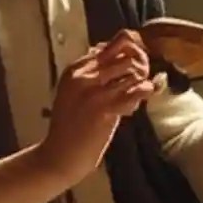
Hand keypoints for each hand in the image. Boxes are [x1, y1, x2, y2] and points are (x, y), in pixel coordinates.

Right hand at [34, 30, 154, 184]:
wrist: (59, 156)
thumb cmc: (71, 126)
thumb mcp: (75, 92)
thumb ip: (92, 74)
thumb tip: (114, 55)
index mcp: (76, 69)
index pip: (112, 45)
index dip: (131, 54)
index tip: (132, 71)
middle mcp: (84, 75)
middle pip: (126, 54)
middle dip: (140, 67)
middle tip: (138, 84)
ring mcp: (93, 91)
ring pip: (134, 71)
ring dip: (140, 83)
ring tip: (132, 98)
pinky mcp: (104, 109)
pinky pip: (137, 91)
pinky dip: (143, 95)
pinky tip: (132, 108)